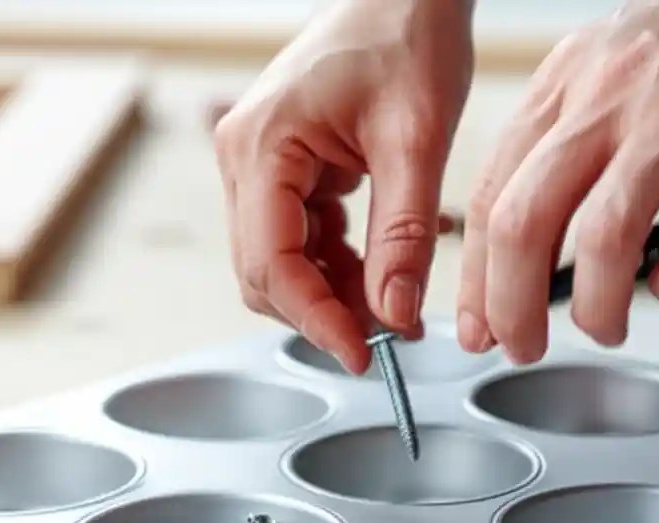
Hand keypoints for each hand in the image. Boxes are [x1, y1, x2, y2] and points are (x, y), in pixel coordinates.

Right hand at [214, 0, 473, 372]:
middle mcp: (242, 158)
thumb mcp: (416, 139)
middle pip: (263, 272)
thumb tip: (394, 314)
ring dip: (329, 291)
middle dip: (322, 310)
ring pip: (277, 262)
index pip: (270, 263)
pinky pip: (295, 237)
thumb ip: (403, 235)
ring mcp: (256, 164)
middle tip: (387, 333)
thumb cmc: (405, 34)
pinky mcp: (279, 168)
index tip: (362, 354)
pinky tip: (376, 271)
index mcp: (262, 147)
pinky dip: (333, 264)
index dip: (315, 318)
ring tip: (392, 304)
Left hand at [458, 0, 658, 362]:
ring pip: (604, 236)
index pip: (489, 200)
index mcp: (555, 94)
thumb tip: (504, 260)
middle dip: (510, 306)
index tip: (474, 328)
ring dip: (595, 305)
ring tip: (601, 326)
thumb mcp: (585, 81)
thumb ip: (545, 154)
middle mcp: (602, 105)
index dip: (474, 280)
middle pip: (524, 223)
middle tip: (520, 346)